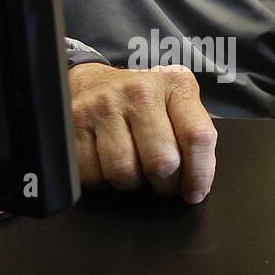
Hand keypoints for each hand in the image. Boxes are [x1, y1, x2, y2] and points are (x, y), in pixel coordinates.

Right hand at [68, 63, 217, 202]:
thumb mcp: (175, 104)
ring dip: (131, 184)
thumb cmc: (140, 101)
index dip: (199, 174)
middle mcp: (139, 92)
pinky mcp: (74, 124)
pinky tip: (107, 164)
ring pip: (125, 173)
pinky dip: (101, 181)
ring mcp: (103, 107)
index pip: (197, 136)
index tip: (194, 192)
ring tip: (133, 168)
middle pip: (161, 162)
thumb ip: (192, 135)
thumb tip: (196, 185)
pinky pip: (93, 175)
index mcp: (173, 85)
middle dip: (164, 185)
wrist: (91, 82)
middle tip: (161, 182)